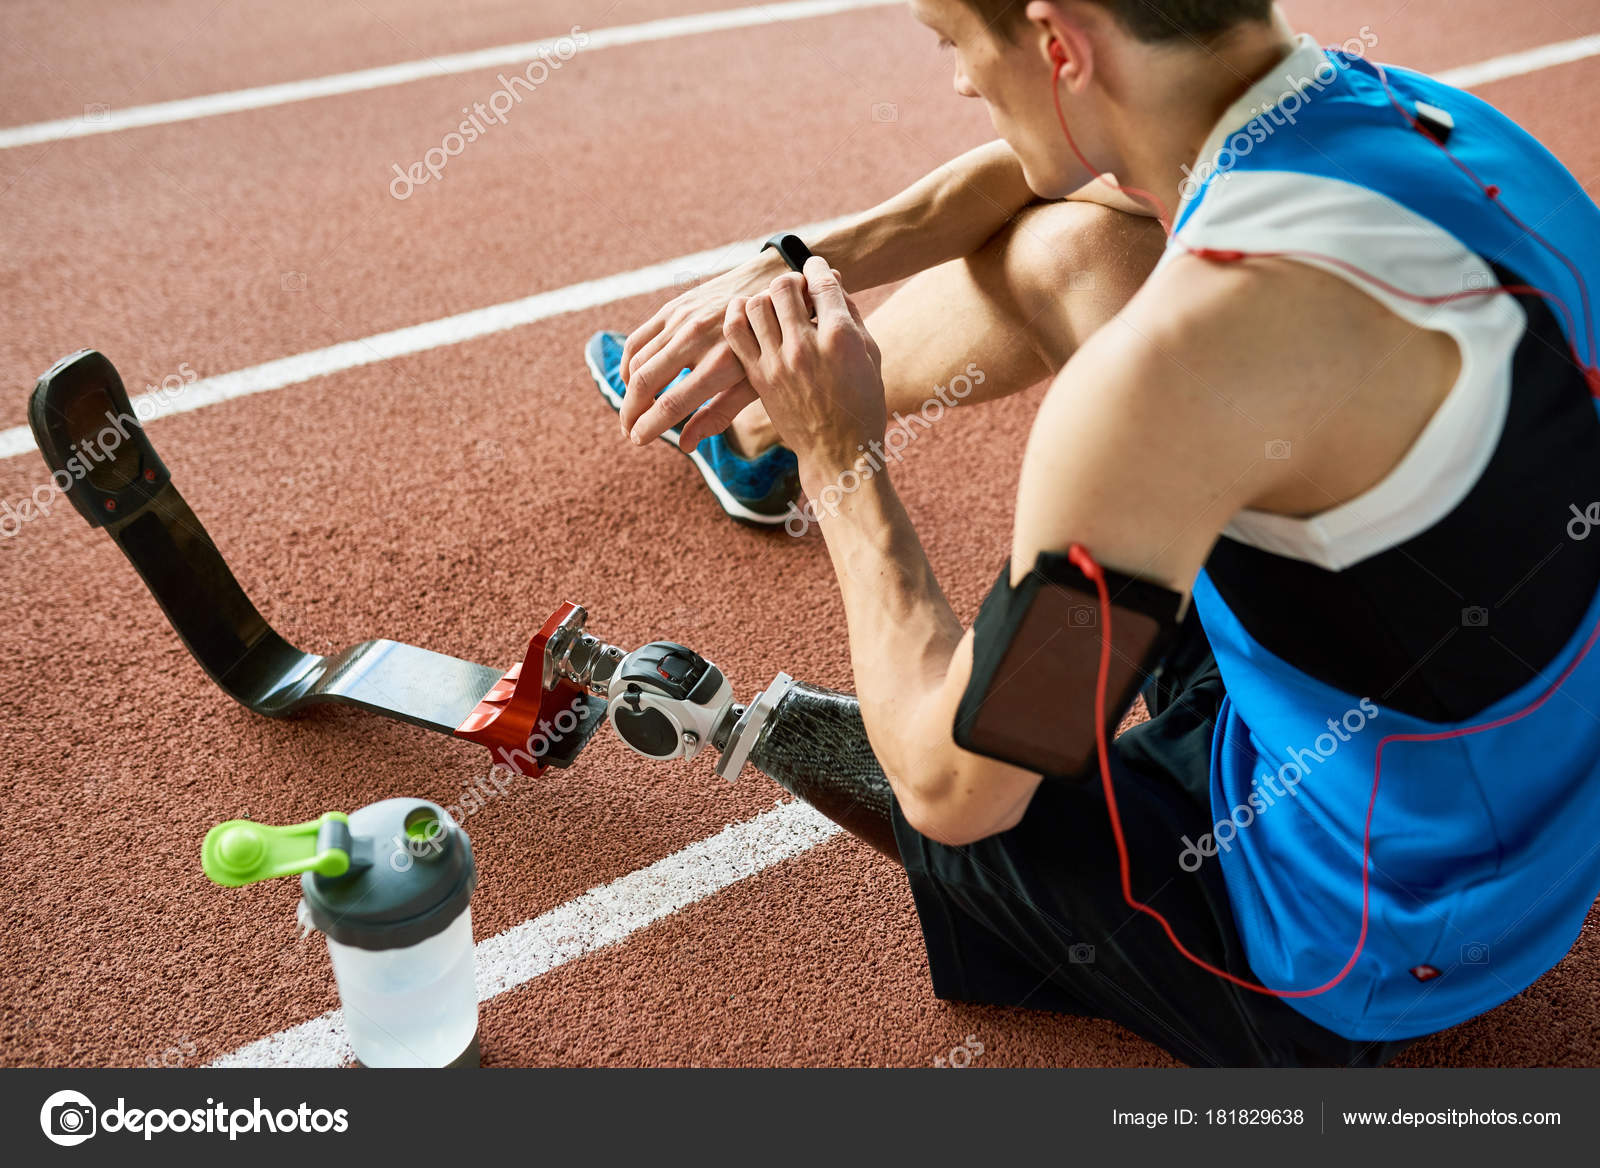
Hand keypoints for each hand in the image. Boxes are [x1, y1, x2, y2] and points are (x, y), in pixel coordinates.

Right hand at [619, 251, 786, 448]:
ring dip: (628, 392)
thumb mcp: (754, 383)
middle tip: (629, 432)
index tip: (638, 440)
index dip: (649, 426)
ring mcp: (681, 321)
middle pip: (645, 383)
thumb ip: (719, 415)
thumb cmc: (766, 345)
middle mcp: (696, 339)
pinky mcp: (672, 308)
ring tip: (632, 412)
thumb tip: (686, 444)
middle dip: (630, 413)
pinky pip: (637, 341)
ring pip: (636, 362)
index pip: (672, 403)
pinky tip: (633, 381)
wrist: (769, 286)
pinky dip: (629, 365)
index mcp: (721, 363)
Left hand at [722, 256, 884, 483]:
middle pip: (783, 286)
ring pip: (755, 305)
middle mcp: (805, 346)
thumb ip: (850, 315)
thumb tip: (832, 282)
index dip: (817, 267)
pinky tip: (746, 313)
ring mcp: (778, 362)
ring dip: (764, 296)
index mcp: (840, 337)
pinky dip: (737, 315)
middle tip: (796, 288)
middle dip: (790, 279)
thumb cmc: (862, 404)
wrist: (838, 452)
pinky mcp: (759, 378)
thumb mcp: (870, 355)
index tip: (815, 267)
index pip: (821, 282)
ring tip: (775, 304)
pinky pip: (735, 333)